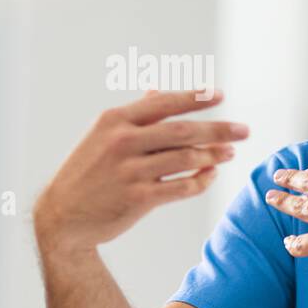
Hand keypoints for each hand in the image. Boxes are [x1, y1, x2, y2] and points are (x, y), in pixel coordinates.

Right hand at [33, 89, 249, 252]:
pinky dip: (201, 181)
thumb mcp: (102, 136)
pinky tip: (211, 175)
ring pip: (185, 159)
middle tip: (244, 129)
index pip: (164, 103)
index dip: (195, 98)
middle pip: (182, 130)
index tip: (221, 95)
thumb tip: (157, 90)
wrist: (62, 216)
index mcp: (114, 120)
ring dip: (213, 155)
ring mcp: (130, 171)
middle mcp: (122, 142)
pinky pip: (181, 187)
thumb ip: (133, 114)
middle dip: (218, 128)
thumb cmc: (87, 171)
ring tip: (230, 152)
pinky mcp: (137, 199)